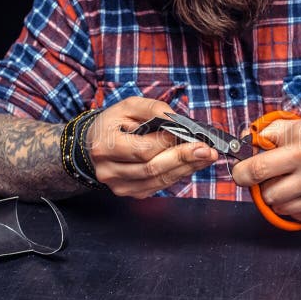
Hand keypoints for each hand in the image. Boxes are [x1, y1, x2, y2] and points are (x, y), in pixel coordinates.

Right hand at [85, 97, 217, 197]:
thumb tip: (177, 120)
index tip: (189, 134)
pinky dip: (179, 175)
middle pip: (153, 168)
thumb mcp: (128, 107)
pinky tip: (193, 164)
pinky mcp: (131, 192)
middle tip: (207, 149)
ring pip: (159, 180)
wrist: (94, 144)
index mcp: (104, 147)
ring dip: (187, 168)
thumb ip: (153, 109)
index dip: (168, 142)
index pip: (143, 149)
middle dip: (184, 158)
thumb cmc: (113, 124)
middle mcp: (109, 171)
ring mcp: (120, 186)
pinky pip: (159, 186)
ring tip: (206, 156)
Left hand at [231, 118, 300, 221]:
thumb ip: (266, 134)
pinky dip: (291, 203)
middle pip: (266, 194)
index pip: (258, 169)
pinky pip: (292, 214)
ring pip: (277, 206)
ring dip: (276, 195)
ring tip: (288, 180)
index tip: (239, 170)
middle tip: (269, 173)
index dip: (241, 172)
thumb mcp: (297, 126)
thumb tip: (241, 144)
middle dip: (262, 185)